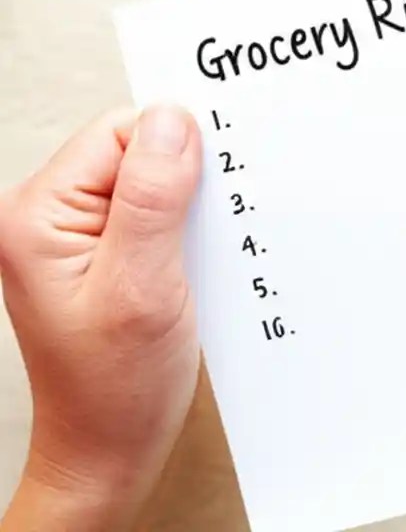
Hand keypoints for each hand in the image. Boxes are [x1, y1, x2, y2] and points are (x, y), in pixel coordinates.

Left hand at [0, 106, 201, 530]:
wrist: (109, 452)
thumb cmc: (114, 388)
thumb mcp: (141, 287)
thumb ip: (153, 198)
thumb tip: (173, 121)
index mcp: (37, 215)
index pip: (121, 133)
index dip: (175, 157)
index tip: (202, 204)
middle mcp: (47, 218)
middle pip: (136, 154)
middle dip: (183, 191)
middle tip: (193, 247)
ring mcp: (73, 239)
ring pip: (151, 186)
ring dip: (185, 218)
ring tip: (186, 270)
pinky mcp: (101, 258)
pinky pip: (154, 218)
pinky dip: (182, 239)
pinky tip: (186, 275)